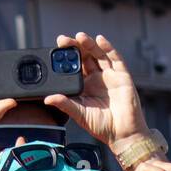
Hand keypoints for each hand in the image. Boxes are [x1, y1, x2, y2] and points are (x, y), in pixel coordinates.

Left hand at [42, 32, 148, 146]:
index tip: (55, 51)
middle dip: (75, 47)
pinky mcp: (122, 76)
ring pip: (98, 55)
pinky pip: (115, 59)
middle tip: (63, 41)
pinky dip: (108, 48)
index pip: (73, 67)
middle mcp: (96, 78)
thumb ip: (65, 105)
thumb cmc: (102, 126)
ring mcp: (110, 75)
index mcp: (85, 86)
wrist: (123, 134)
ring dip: (89, 44)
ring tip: (79, 36)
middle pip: (85, 57)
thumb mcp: (80, 114)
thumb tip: (47, 99)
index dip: (65, 58)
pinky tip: (100, 40)